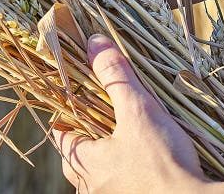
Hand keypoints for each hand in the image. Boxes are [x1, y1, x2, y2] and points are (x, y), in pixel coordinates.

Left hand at [56, 34, 210, 192]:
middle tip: (108, 121)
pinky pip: (122, 189)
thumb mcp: (138, 112)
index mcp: (82, 164)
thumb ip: (115, 78)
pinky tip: (148, 168)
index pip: (61, 135)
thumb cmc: (162, 164)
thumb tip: (95, 44)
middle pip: (79, 159)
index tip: (81, 102)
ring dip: (112, 161)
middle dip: (91, 140)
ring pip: (100, 178)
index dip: (69, 116)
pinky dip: (129, 178)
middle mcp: (90, 188)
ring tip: (132, 143)